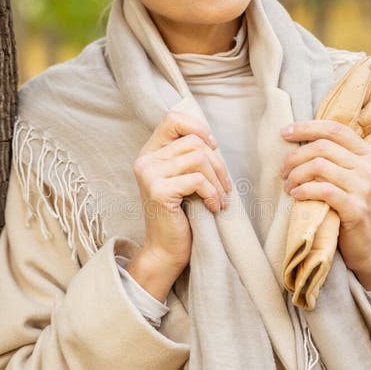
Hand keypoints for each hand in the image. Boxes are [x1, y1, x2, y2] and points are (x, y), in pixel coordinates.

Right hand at [126, 111, 230, 297]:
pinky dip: (213, 193)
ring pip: (198, 158)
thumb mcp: (185, 179)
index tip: (213, 148)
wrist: (166, 250)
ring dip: (218, 181)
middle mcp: (145, 160)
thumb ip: (189, 156)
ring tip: (220, 198)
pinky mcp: (158, 191)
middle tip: (225, 186)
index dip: (198, 127)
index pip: (173, 119)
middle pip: (194, 141)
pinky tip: (214, 207)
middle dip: (218, 163)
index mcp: (150, 153)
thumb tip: (212, 137)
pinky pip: (197, 180)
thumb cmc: (181, 215)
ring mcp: (149, 175)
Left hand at [279, 120, 370, 289]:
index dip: (306, 128)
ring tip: (288, 185)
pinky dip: (303, 190)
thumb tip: (301, 140)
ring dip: (296, 175)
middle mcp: (369, 167)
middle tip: (283, 170)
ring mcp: (364, 187)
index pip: (335, 129)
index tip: (284, 132)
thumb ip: (337, 158)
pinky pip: (323, 190)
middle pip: (323, 147)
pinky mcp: (356, 208)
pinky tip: (296, 195)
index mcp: (369, 153)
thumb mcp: (353, 177)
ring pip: (319, 166)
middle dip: (295, 156)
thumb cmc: (354, 206)